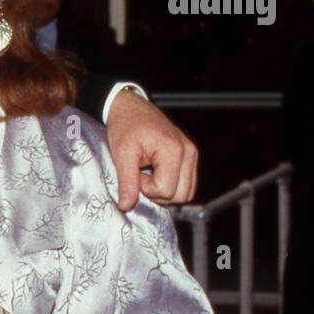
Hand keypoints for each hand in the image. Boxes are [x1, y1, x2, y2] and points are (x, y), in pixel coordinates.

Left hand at [106, 88, 197, 210]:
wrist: (130, 107)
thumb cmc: (126, 125)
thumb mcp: (122, 154)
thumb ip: (126, 182)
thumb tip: (126, 206)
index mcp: (173, 151)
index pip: (166, 190)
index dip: (146, 189)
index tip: (135, 174)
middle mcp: (188, 153)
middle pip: (180, 195)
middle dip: (157, 193)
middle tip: (140, 177)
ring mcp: (191, 155)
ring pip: (186, 193)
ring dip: (165, 191)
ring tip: (148, 174)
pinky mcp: (189, 157)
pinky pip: (186, 184)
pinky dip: (171, 185)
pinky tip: (155, 174)